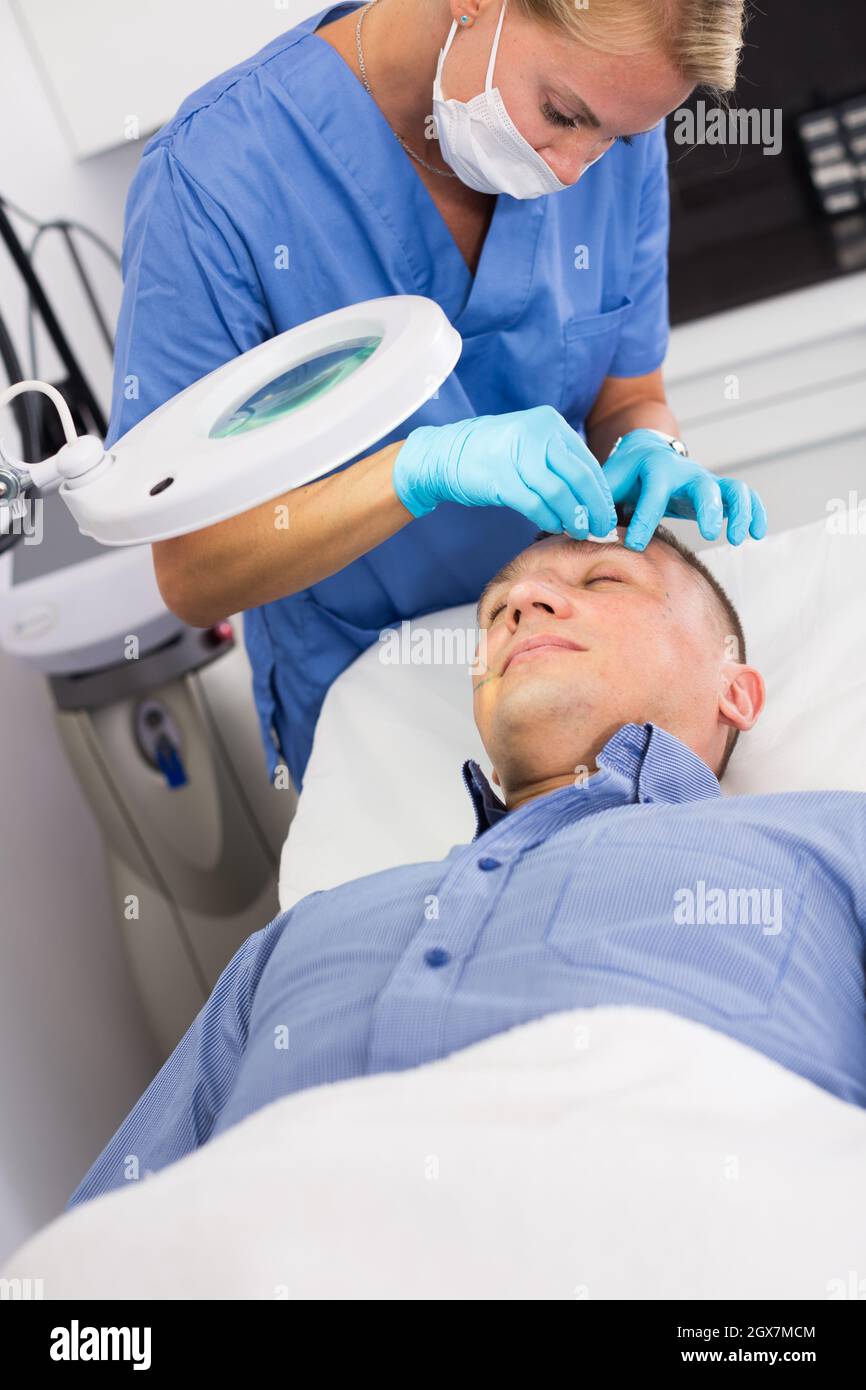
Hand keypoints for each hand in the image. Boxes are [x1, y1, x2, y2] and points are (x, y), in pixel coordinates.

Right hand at [393, 404, 617, 537]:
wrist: (445, 454)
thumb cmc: (492, 454)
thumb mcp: (529, 444)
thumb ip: (558, 461)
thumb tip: (592, 494)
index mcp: (549, 423)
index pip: (586, 461)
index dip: (601, 492)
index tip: (608, 513)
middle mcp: (536, 433)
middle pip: (579, 477)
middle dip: (594, 507)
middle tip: (601, 528)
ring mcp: (517, 454)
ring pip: (559, 493)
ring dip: (572, 517)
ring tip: (578, 531)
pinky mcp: (500, 477)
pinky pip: (534, 504)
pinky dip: (548, 518)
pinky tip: (553, 527)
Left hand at [603, 428, 767, 550]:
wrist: (646, 451)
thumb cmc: (623, 474)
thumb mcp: (607, 482)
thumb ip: (594, 504)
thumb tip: (576, 528)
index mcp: (654, 468)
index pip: (653, 493)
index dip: (645, 519)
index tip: (636, 544)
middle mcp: (684, 471)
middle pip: (703, 484)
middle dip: (708, 508)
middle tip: (709, 534)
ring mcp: (705, 480)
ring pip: (732, 488)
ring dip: (740, 511)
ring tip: (740, 538)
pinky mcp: (718, 490)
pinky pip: (744, 496)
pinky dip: (755, 511)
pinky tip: (757, 533)